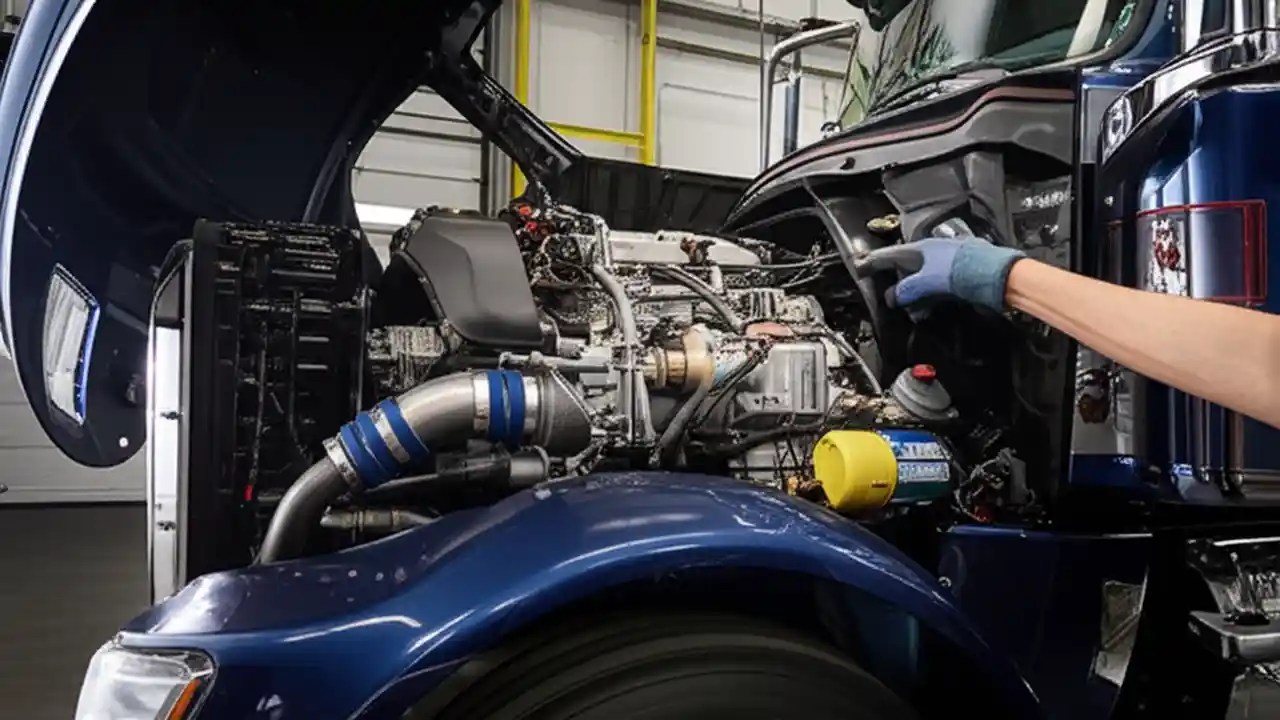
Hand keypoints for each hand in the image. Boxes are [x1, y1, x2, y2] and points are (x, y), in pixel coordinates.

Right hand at [853, 236, 1024, 315]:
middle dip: (897, 287)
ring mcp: (946, 266)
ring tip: (910, 312)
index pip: (890, 255)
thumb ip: (905, 290)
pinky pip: (935, 290)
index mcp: (921, 248)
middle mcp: (932, 254)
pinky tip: (925, 312)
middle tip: (888, 299)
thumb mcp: (925, 282)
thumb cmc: (961, 270)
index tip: (859, 266)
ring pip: (921, 282)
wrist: (996, 276)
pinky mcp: (957, 278)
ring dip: (913, 298)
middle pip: (906, 270)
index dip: (873, 262)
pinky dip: (927, 300)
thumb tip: (892, 297)